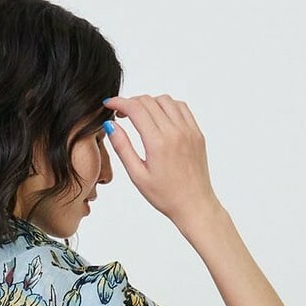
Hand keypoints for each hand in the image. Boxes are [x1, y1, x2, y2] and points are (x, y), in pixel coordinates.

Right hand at [101, 94, 220, 230]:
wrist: (194, 204)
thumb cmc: (165, 196)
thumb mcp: (138, 176)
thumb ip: (123, 148)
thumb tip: (110, 125)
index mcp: (158, 143)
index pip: (135, 109)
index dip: (119, 102)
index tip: (109, 104)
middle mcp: (174, 132)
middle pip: (148, 101)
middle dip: (131, 102)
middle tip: (121, 113)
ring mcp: (188, 130)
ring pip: (165, 100)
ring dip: (149, 102)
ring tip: (141, 116)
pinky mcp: (196, 132)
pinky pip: (181, 107)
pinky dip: (167, 106)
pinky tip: (160, 117)